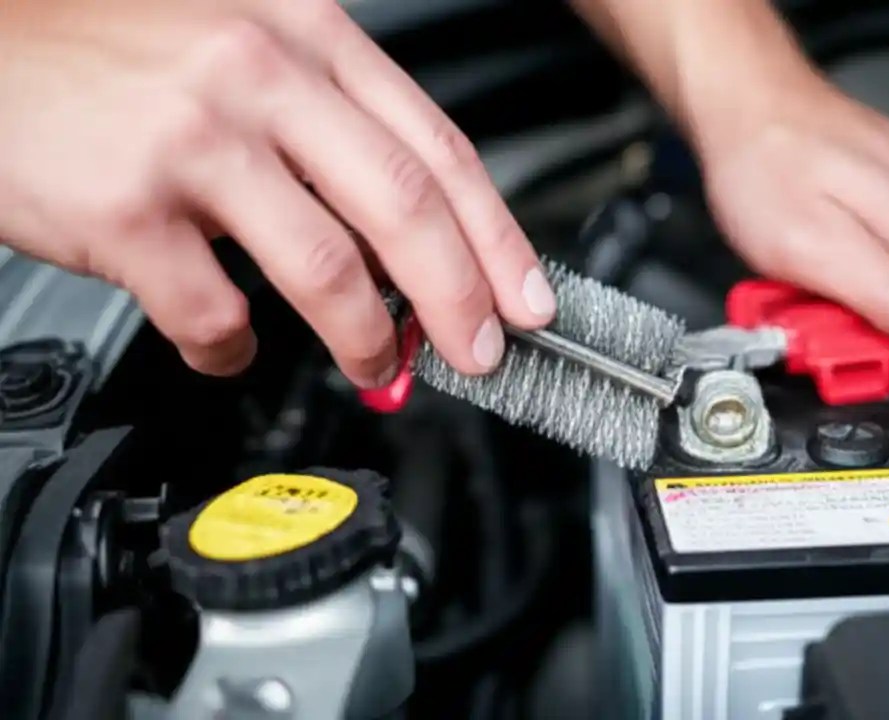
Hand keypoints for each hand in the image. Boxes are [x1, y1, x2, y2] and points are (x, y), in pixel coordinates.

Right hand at [0, 0, 556, 387]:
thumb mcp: (244, 50)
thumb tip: (408, 240)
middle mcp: (258, 75)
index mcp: (306, 35)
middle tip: (480, 351)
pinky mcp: (125, 208)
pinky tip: (232, 346)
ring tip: (375, 366)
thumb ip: (330, 129)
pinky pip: (212, 313)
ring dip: (367, 339)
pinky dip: (234, 351)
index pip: (437, 147)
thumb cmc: (113, 54)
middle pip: (405, 208)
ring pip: (328, 269)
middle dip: (460, 299)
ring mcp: (193, 140)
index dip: (497, 235)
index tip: (526, 298)